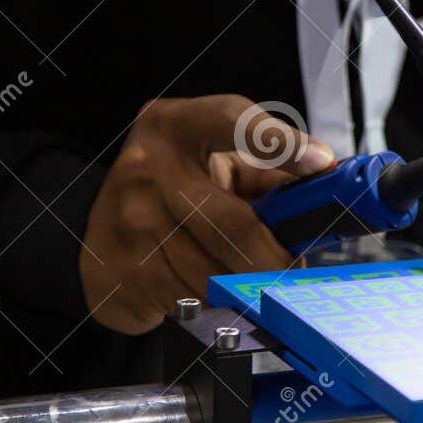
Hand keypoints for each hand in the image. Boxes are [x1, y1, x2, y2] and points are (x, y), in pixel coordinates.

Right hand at [81, 95, 335, 334]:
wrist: (97, 233)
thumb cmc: (172, 189)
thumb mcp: (212, 161)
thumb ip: (268, 170)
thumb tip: (326, 186)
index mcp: (176, 125)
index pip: (231, 121)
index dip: (279, 142)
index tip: (320, 162)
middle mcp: (148, 166)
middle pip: (235, 224)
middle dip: (275, 256)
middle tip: (292, 266)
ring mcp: (132, 220)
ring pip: (217, 271)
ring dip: (244, 284)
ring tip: (243, 277)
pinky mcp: (124, 268)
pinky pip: (192, 298)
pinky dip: (213, 301)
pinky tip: (206, 290)